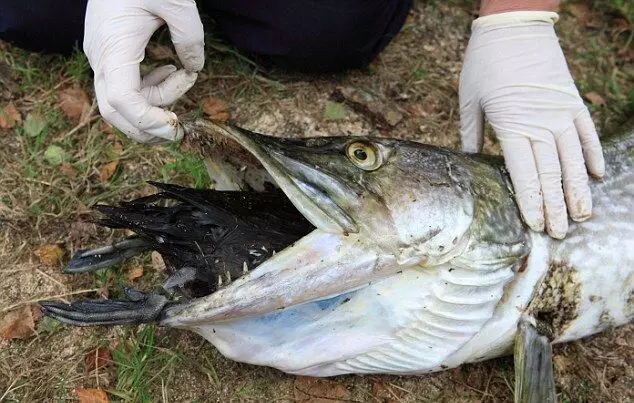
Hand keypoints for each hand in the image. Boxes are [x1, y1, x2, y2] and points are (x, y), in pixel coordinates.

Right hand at [84, 0, 204, 142]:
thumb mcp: (178, 1)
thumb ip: (190, 37)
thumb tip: (195, 68)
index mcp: (114, 48)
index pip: (122, 101)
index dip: (148, 122)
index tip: (176, 127)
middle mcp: (102, 58)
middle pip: (115, 113)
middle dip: (148, 128)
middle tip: (181, 128)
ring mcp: (102, 57)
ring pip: (122, 102)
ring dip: (156, 101)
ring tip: (184, 76)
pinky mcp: (109, 54)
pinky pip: (126, 86)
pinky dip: (150, 89)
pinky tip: (170, 71)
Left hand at [459, 11, 604, 238]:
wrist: (514, 25)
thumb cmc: (485, 62)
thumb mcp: (469, 99)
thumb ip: (470, 133)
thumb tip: (466, 159)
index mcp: (512, 127)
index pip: (524, 175)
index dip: (531, 202)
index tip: (536, 225)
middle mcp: (540, 124)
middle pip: (551, 174)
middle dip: (556, 207)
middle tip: (561, 234)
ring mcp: (561, 113)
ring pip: (574, 160)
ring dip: (579, 190)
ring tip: (583, 215)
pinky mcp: (573, 101)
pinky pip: (586, 133)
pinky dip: (592, 154)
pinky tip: (597, 175)